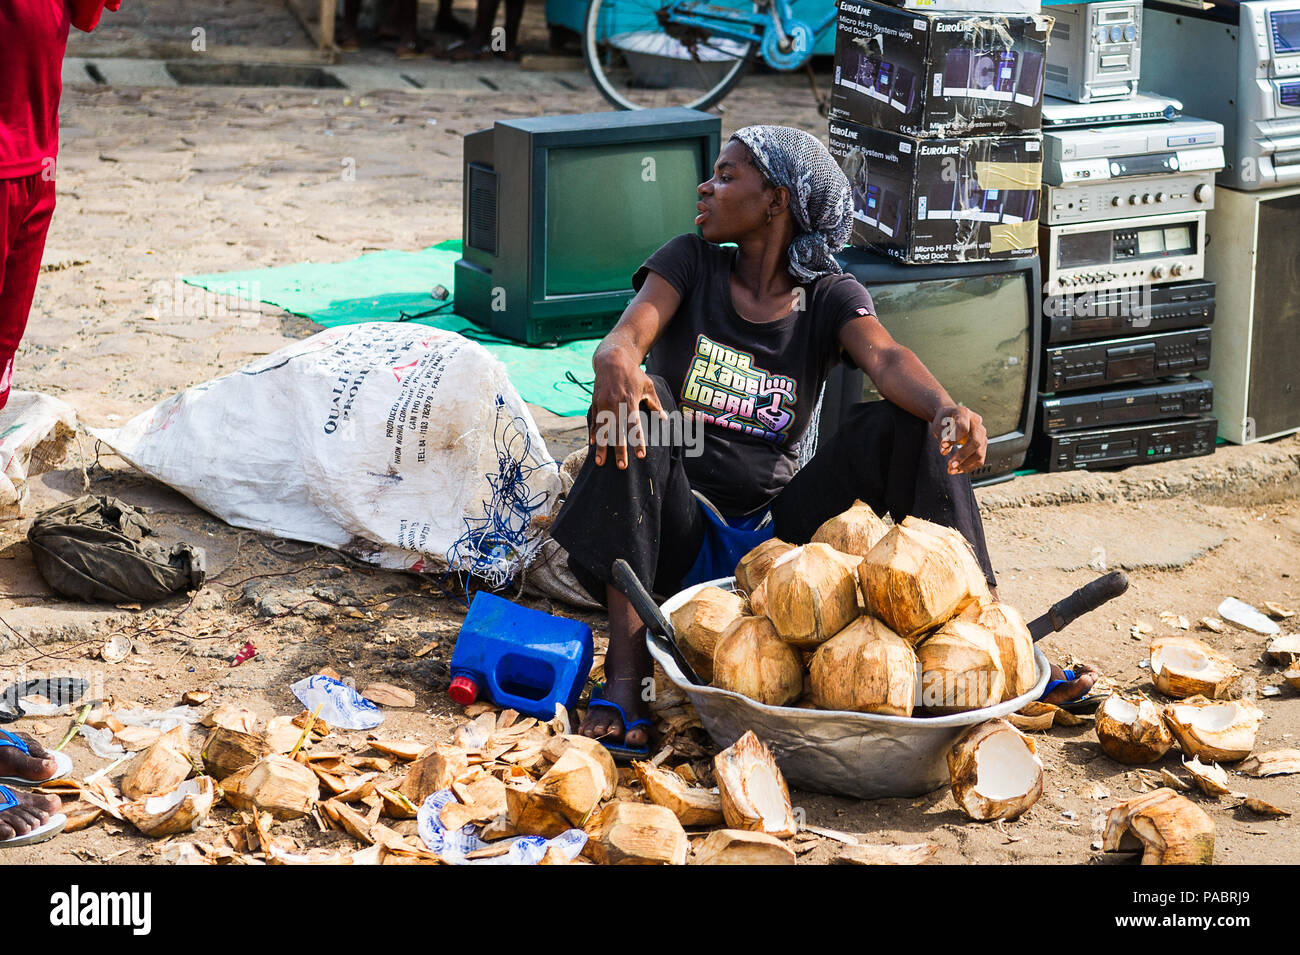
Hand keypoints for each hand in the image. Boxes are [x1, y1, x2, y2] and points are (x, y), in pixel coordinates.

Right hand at [589, 351, 666, 469]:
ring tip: (600, 462)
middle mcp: (615, 404)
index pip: (635, 426)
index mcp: (630, 402)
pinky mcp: (595, 402)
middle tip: (622, 466)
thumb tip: (664, 418)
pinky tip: (592, 444)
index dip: (637, 441)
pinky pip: (594, 420)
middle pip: (618, 432)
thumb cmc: (633, 373)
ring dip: (602, 447)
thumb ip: (655, 403)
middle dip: (619, 450)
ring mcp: (603, 404)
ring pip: (603, 429)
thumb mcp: (648, 386)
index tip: (641, 455)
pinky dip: (593, 432)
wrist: (612, 359)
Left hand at [931, 404, 986, 474]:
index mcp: (964, 413)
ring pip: (979, 452)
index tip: (943, 447)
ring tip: (951, 470)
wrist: (951, 417)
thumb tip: (944, 451)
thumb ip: (942, 437)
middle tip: (950, 465)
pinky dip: (969, 466)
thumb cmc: (945, 420)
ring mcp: (981, 433)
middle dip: (963, 455)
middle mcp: (976, 422)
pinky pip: (980, 459)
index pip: (963, 427)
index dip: (953, 438)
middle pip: (975, 441)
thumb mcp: (939, 424)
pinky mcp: (982, 444)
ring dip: (965, 464)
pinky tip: (958, 470)